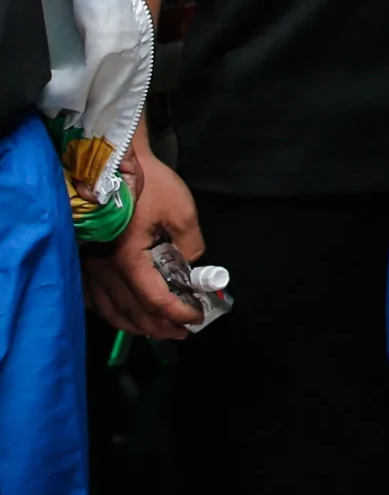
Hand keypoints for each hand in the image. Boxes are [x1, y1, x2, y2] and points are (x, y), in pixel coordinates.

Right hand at [83, 144, 206, 341]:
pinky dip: (113, 313)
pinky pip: (95, 300)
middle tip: (183, 331)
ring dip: (135, 325)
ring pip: (110, 311)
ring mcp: (90, 268)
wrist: (116, 162)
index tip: (197, 317)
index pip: (155, 300)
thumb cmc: (148, 184)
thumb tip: (191, 267)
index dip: (178, 313)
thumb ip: (190, 245)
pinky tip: (126, 314)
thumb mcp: (182, 212)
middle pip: (132, 312)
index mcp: (128, 259)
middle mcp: (103, 270)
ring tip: (159, 329)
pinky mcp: (85, 262)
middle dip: (160, 326)